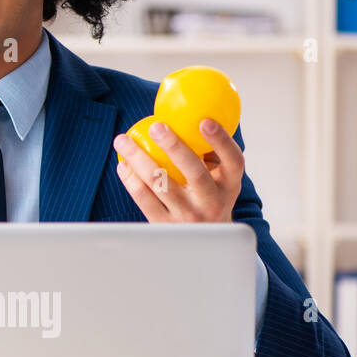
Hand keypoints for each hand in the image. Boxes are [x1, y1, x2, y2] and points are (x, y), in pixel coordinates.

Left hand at [112, 119, 243, 222]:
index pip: (233, 161)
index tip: (205, 120)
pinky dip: (131, 180)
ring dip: (139, 159)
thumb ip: (207, 153)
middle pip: (195, 172)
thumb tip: (187, 113)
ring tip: (123, 140)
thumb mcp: (218, 179)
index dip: (221, 141)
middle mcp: (212, 201)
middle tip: (156, 126)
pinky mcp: (164, 225)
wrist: (203, 243)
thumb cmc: (207, 196)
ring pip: (161, 185)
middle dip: (175, 147)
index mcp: (229, 185)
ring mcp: (188, 216)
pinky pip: (144, 199)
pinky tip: (123, 164)